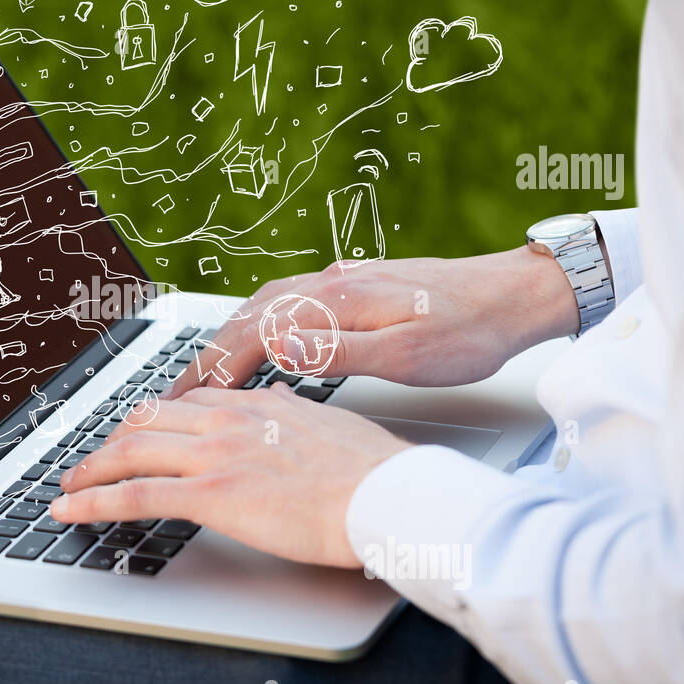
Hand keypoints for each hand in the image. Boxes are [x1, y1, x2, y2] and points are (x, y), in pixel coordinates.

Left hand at [50, 383, 412, 567]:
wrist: (390, 496)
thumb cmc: (372, 471)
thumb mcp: (329, 422)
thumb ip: (293, 408)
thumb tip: (276, 395)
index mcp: (255, 405)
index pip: (182, 402)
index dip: (147, 420)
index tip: (130, 433)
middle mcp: (227, 420)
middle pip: (146, 421)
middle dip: (109, 442)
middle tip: (89, 461)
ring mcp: (215, 455)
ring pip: (130, 452)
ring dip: (89, 470)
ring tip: (67, 486)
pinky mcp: (211, 494)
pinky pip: (135, 495)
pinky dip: (93, 502)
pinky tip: (71, 511)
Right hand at [165, 245, 578, 395]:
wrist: (515, 293)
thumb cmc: (472, 330)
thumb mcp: (411, 356)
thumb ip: (342, 352)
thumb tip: (279, 349)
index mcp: (337, 300)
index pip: (254, 335)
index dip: (214, 370)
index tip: (183, 402)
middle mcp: (329, 283)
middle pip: (246, 318)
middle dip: (204, 358)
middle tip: (168, 396)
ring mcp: (337, 281)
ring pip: (260, 308)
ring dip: (223, 341)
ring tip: (196, 377)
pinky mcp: (349, 287)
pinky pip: (283, 304)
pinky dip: (252, 327)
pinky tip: (252, 344)